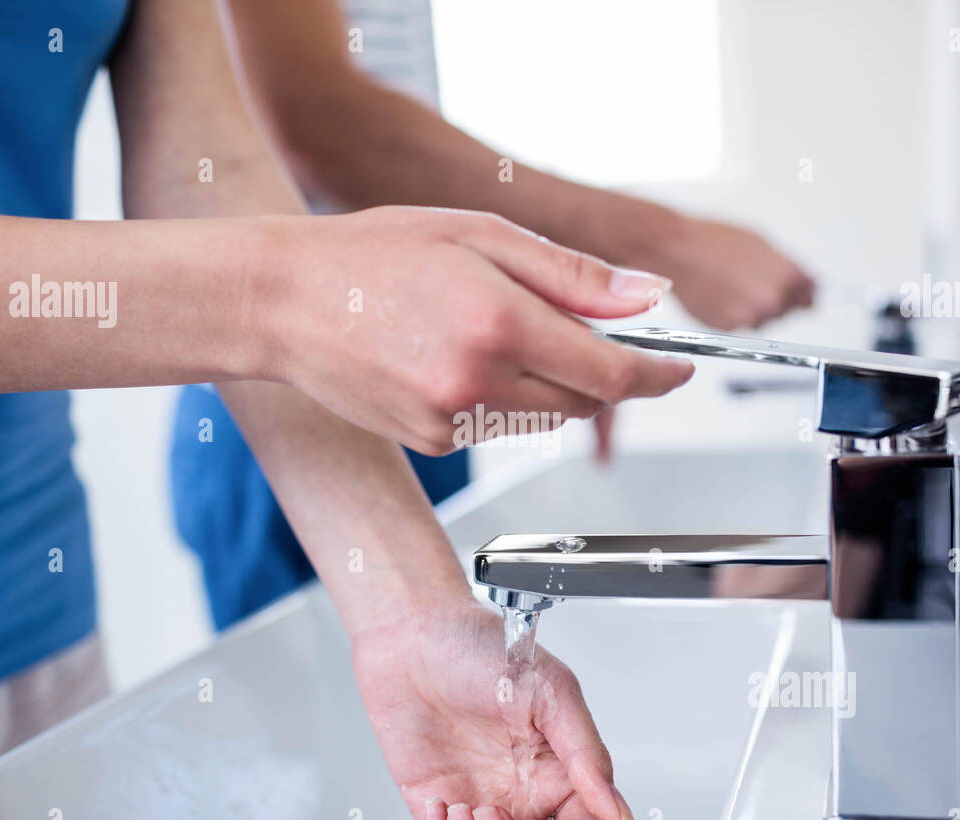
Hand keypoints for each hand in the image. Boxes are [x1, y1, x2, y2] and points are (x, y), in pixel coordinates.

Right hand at [248, 206, 694, 455]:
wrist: (281, 303)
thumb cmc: (373, 255)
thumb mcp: (480, 235)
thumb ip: (573, 275)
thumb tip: (647, 298)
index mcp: (499, 323)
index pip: (612, 373)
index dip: (657, 375)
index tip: (678, 369)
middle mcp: (479, 383)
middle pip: (584, 400)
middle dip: (599, 370)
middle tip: (570, 324)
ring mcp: (452, 422)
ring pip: (545, 417)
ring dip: (550, 382)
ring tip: (493, 328)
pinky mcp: (431, 443)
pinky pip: (498, 427)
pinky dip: (503, 397)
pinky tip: (456, 356)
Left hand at [352, 600, 633, 819]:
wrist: (411, 634)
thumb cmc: (478, 646)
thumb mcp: (551, 691)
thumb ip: (587, 757)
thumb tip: (618, 813)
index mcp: (560, 771)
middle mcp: (523, 793)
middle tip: (493, 819)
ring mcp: (480, 803)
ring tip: (462, 812)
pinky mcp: (436, 806)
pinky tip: (437, 809)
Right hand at [638, 214, 814, 330]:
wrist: (677, 251)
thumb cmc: (713, 241)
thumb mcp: (762, 242)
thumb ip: (789, 266)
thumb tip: (807, 281)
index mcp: (787, 277)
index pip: (811, 297)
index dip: (803, 294)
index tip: (800, 295)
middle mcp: (771, 302)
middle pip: (786, 310)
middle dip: (774, 298)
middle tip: (751, 280)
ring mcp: (749, 318)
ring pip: (761, 320)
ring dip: (752, 308)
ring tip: (730, 283)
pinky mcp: (727, 327)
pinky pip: (738, 325)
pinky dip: (731, 313)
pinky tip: (719, 293)